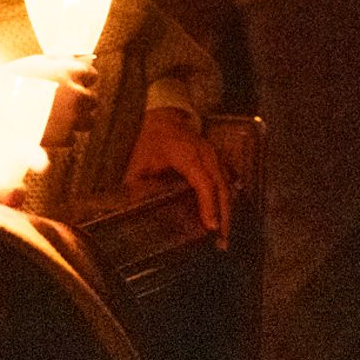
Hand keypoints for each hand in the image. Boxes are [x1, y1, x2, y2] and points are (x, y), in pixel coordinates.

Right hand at [4, 55, 95, 144]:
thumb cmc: (10, 82)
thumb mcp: (36, 63)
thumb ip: (60, 61)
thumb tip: (79, 61)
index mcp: (68, 71)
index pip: (92, 74)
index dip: (83, 78)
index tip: (76, 81)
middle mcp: (75, 94)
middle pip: (93, 100)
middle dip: (82, 99)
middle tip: (65, 100)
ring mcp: (71, 117)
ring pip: (88, 121)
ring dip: (77, 118)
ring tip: (58, 116)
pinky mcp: (63, 138)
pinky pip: (72, 137)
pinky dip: (63, 134)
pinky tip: (47, 128)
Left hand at [122, 106, 229, 244]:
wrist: (162, 116)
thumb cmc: (149, 138)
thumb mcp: (138, 160)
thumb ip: (136, 185)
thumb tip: (132, 208)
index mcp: (186, 153)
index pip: (204, 183)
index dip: (209, 206)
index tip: (211, 227)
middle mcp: (205, 153)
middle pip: (221, 187)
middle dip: (224, 215)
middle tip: (222, 242)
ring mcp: (213, 154)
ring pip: (227, 185)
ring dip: (227, 211)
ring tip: (223, 236)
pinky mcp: (216, 158)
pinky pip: (226, 181)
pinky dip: (225, 200)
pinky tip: (223, 219)